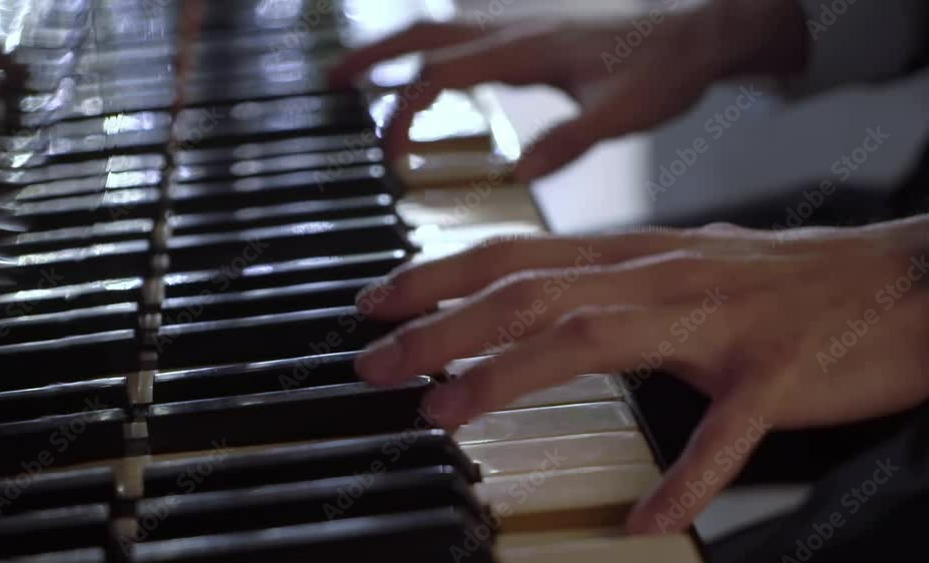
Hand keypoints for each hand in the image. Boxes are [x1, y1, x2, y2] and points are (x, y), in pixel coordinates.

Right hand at [329, 0, 807, 179]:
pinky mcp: (530, 35)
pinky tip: (423, 70)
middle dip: (373, 58)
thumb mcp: (622, 114)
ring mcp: (519, 27)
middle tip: (331, 82)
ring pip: (438, 29)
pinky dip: (429, 50)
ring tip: (356, 72)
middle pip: (423, 35)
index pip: (443, 76)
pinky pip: (462, 36)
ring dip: (394, 48)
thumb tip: (520, 172)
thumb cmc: (665, 70)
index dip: (408, 112)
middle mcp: (515, 31)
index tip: (392, 154)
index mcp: (527, 51)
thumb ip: (570, 142)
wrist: (700, 30)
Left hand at [352, 220, 928, 532]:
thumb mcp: (686, 267)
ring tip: (443, 411)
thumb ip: (618, 283)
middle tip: (375, 360)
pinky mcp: (777, 374)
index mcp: (640, 258)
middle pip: (529, 292)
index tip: (378, 302)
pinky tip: (648, 521)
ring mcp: (720, 323)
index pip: (517, 254)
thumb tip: (553, 295)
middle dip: (441, 326)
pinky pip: (725, 432)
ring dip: (509, 375)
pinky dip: (686, 477)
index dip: (439, 274)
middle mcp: (665, 278)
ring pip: (594, 336)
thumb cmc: (788, 282)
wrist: (901, 281)